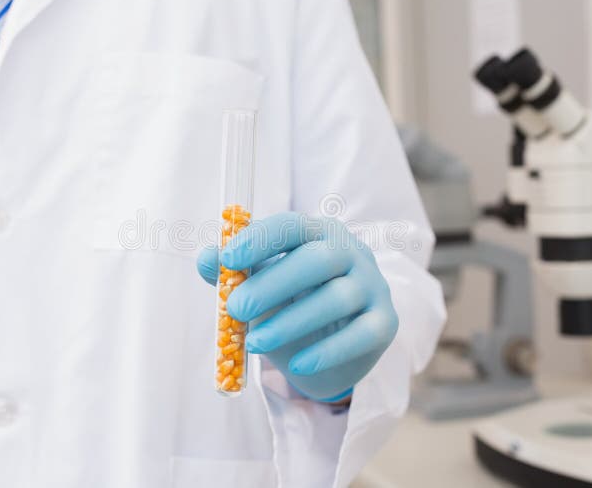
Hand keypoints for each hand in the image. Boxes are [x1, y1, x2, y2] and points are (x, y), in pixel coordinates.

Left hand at [197, 212, 398, 401]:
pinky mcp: (385, 324)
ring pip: (338, 298)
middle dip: (274, 283)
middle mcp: (353, 253)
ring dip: (292, 321)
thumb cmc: (293, 302)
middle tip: (236, 308)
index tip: (228, 258)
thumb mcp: (262, 284)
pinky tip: (296, 365)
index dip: (261, 239)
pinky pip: (359, 336)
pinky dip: (326, 351)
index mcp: (320, 233)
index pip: (293, 226)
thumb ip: (235, 271)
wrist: (333, 345)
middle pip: (320, 259)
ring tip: (254, 342)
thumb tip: (206, 259)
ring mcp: (373, 287)